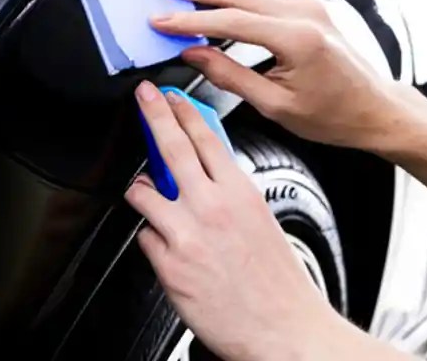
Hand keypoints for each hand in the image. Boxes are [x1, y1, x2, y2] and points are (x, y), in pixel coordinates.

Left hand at [125, 82, 360, 359]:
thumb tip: (203, 169)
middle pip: (170, 147)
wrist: (285, 331)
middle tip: (141, 99)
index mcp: (240, 192)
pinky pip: (144, 237)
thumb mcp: (261, 220)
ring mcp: (185, 234)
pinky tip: (169, 247)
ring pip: (143, 191)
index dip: (181, 110)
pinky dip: (152, 238)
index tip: (166, 95)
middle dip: (152, 115)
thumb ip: (229, 192)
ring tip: (150, 195)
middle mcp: (211, 207)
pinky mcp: (168, 264)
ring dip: (142, 190)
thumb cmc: (279, 283)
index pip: (205, 137)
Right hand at [148, 0, 412, 154]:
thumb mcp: (276, 105)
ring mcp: (305, 5)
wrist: (375, 109)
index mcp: (297, 38)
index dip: (189, 19)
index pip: (230, 21)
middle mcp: (301, 13)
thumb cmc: (335, 114)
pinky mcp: (304, 7)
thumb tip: (193, 54)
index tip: (160, 19)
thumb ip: (230, 76)